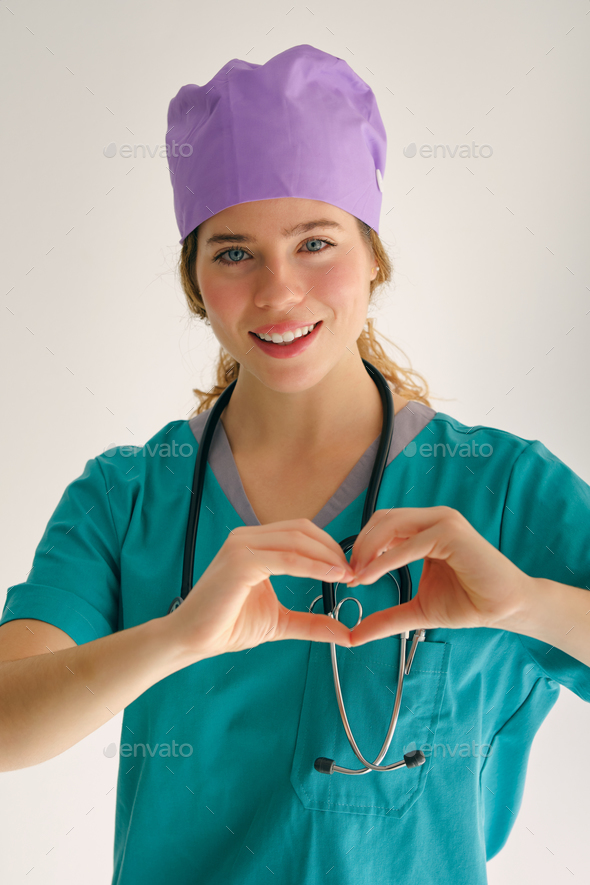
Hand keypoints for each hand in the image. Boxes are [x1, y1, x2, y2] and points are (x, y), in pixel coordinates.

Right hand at [168, 518, 354, 661]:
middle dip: (333, 550)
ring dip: (327, 557)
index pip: (301, 532)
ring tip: (347, 575)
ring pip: (297, 540)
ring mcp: (241, 546)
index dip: (329, 548)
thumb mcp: (280, 621)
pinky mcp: (240, 562)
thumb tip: (346, 633)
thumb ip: (310, 622)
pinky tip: (332, 577)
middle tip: (354, 572)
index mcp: (255, 543)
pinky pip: (287, 559)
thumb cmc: (228, 625)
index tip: (350, 570)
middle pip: (303, 530)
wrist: (193, 640)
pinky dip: (313, 566)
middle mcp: (246, 538)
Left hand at [345, 505, 533, 645]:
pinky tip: (369, 577)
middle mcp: (433, 518)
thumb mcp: (417, 609)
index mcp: (425, 528)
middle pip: (381, 520)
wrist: (505, 608)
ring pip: (390, 526)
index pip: (381, 525)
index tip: (348, 574)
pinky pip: (408, 544)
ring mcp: (443, 522)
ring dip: (367, 551)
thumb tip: (354, 635)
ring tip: (357, 577)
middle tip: (348, 575)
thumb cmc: (468, 602)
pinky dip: (384, 561)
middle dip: (359, 546)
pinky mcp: (451, 533)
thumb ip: (387, 618)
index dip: (361, 546)